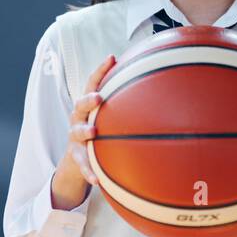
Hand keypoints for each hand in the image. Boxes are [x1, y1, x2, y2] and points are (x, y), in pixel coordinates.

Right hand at [51, 53, 115, 209]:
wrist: (76, 160)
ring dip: (84, 131)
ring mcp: (75, 138)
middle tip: (99, 97)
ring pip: (77, 132)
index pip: (93, 83)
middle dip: (89, 99)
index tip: (112, 57)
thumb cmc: (98, 132)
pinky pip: (82, 164)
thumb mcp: (108, 118)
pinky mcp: (75, 157)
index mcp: (89, 106)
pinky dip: (89, 171)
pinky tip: (97, 179)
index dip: (101, 70)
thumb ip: (126, 106)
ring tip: (93, 132)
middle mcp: (78, 118)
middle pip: (80, 104)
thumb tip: (161, 90)